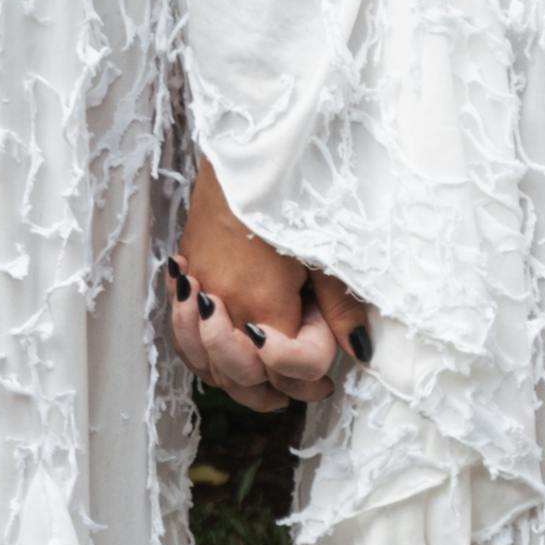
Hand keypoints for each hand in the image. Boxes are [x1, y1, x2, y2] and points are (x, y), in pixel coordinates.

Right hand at [165, 157, 360, 417]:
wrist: (246, 152)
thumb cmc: (292, 196)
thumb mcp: (326, 253)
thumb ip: (340, 309)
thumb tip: (362, 351)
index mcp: (265, 304)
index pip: (283, 370)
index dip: (307, 382)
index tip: (325, 382)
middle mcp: (226, 306)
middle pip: (238, 378)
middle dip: (268, 392)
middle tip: (294, 392)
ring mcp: (199, 292)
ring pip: (204, 362)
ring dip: (231, 377)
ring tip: (258, 377)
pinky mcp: (186, 274)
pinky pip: (182, 332)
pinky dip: (198, 349)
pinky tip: (218, 345)